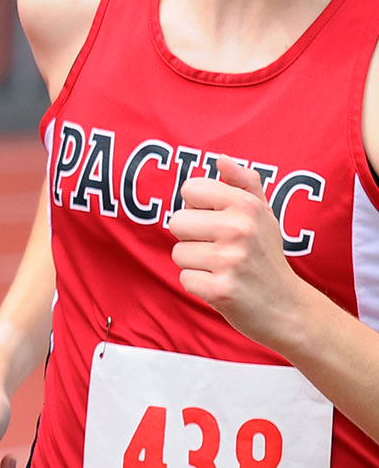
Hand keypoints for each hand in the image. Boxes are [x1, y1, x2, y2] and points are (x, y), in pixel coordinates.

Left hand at [168, 155, 301, 345]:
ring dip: (196, 264)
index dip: (198, 208)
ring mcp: (230, 260)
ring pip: (178, 252)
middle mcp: (239, 229)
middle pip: (177, 222)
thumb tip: (221, 159)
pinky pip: (184, 278)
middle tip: (221, 250)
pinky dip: (199, 285)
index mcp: (246, 206)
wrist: (289, 308)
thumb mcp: (263, 214)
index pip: (189, 189)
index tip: (218, 222)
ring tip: (223, 269)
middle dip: (193, 238)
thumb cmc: (267, 256)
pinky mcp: (221, 289)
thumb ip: (243, 182)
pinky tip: (223, 286)